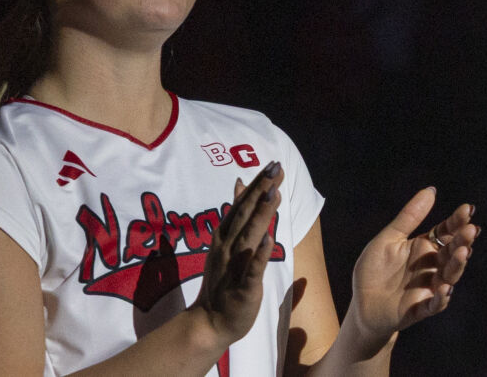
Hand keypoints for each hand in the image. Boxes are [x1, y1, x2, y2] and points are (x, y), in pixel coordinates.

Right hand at [193, 162, 284, 347]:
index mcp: (225, 237)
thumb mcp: (228, 241)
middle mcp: (228, 248)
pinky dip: (258, 256)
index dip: (256, 185)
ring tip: (273, 193)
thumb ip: (237, 214)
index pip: (241, 206)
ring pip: (249, 237)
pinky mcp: (243, 288)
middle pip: (245, 215)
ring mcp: (234, 267)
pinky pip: (251, 270)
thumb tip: (242, 182)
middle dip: (260, 191)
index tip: (272, 164)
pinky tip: (267, 240)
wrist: (211, 323)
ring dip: (261, 215)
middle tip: (275, 168)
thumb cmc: (224, 281)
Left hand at [346, 188, 479, 339]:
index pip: (446, 231)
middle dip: (463, 241)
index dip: (457, 221)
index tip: (467, 209)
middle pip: (452, 251)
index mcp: (425, 246)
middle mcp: (432, 265)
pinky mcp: (420, 308)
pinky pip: (435, 304)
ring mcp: (429, 287)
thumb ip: (409, 217)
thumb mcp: (388, 239)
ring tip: (462, 252)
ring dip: (457, 265)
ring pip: (449, 275)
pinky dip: (442, 298)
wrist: (361, 306)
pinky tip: (444, 288)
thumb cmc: (374, 271)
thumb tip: (432, 190)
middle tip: (470, 230)